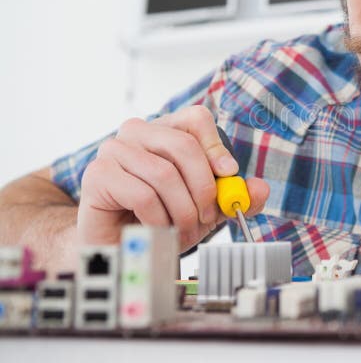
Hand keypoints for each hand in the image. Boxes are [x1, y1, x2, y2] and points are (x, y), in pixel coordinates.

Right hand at [77, 105, 268, 250]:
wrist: (120, 244)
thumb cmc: (162, 217)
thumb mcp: (207, 206)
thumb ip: (235, 195)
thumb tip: (260, 189)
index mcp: (164, 130)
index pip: (196, 118)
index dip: (215, 146)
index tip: (228, 174)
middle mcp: (137, 132)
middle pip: (183, 145)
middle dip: (203, 187)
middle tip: (208, 216)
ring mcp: (113, 150)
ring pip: (164, 174)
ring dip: (181, 210)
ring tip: (183, 230)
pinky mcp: (98, 175)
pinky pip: (142, 195)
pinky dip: (158, 220)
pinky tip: (157, 230)